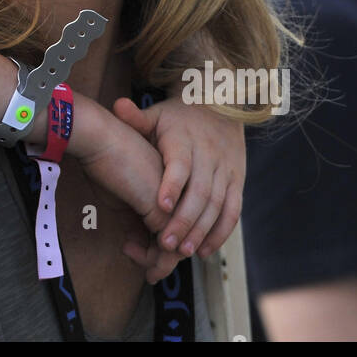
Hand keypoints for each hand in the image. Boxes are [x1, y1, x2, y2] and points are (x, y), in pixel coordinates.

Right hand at [69, 95, 183, 282]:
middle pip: (182, 240)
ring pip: (178, 247)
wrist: (100, 139)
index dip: (158, 248)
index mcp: (174, 189)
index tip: (130, 248)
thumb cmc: (106, 160)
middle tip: (142, 268)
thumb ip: (134, 221)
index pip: (176, 228)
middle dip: (161, 261)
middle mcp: (181, 196)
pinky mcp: (165, 209)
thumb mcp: (122, 197)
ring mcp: (177, 203)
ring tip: (130, 257)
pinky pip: (167, 247)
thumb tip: (138, 246)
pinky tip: (128, 248)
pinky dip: (151, 257)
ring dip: (156, 262)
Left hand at [112, 95, 244, 261]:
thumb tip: (118, 106)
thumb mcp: (157, 113)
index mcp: (186, 139)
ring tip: (183, 251)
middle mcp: (209, 155)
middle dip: (184, 220)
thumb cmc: (177, 116)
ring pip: (218, 204)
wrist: (220, 104)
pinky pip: (234, 210)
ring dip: (202, 230)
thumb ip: (137, 118)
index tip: (161, 205)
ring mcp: (226, 170)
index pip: (181, 163)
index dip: (173, 184)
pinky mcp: (238, 181)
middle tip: (166, 244)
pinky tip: (205, 251)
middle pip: (200, 191)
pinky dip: (221, 232)